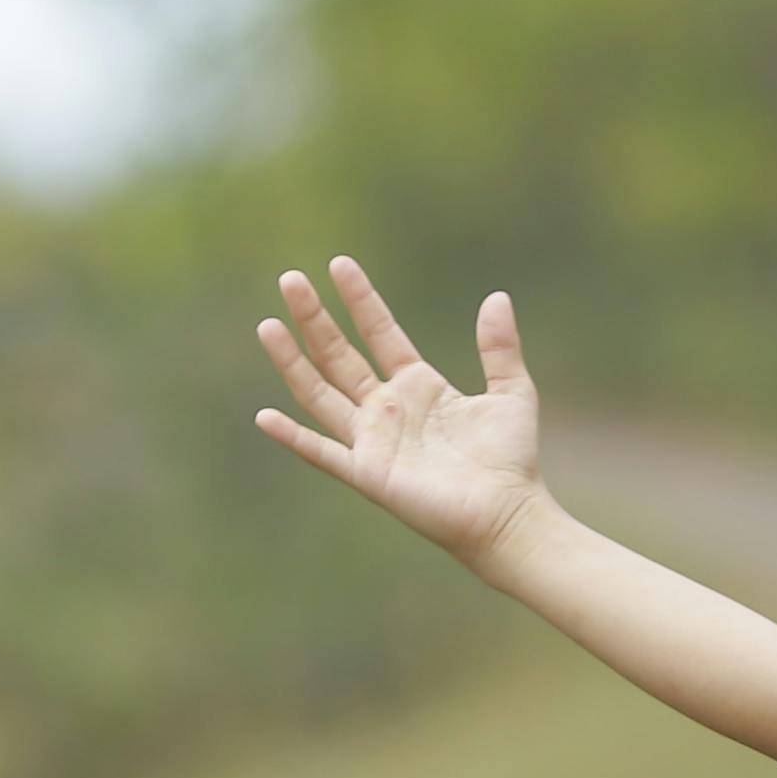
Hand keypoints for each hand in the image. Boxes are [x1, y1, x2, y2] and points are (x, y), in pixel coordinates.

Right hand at [250, 257, 544, 561]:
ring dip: (293, 361)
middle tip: (290, 279)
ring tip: (268, 324)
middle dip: (314, 318)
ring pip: (320, 393)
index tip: (340, 264)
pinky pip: (322, 452)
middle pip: (339, 355)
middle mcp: (388, 409)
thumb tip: (497, 297)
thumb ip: (500, 347)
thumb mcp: (512, 391)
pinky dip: (292, 437)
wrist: (506, 513)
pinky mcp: (367, 474)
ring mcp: (373, 441)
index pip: (380, 333)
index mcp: (418, 385)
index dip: (360, 300)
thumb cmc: (511, 459)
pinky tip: (264, 417)